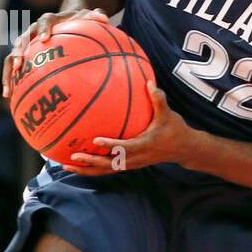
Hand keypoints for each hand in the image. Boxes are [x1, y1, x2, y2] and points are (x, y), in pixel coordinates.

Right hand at [2, 8, 109, 99]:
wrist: (66, 23)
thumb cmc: (78, 22)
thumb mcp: (88, 18)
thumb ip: (95, 16)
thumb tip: (104, 18)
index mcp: (49, 21)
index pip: (44, 21)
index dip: (43, 29)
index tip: (45, 39)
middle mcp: (33, 31)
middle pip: (22, 39)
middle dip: (19, 51)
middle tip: (19, 62)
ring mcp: (27, 45)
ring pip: (12, 56)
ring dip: (9, 70)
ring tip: (9, 88)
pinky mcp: (23, 57)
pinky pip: (14, 69)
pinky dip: (11, 81)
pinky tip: (10, 96)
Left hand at [70, 83, 197, 174]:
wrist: (184, 149)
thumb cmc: (175, 130)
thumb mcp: (169, 114)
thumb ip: (158, 99)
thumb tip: (148, 82)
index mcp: (145, 145)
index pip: (126, 147)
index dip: (111, 145)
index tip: (96, 140)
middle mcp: (137, 158)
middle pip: (111, 164)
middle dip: (92, 162)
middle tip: (74, 155)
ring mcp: (133, 163)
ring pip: (107, 170)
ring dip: (87, 169)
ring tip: (67, 164)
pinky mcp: (130, 164)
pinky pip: (109, 168)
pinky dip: (93, 168)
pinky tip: (78, 163)